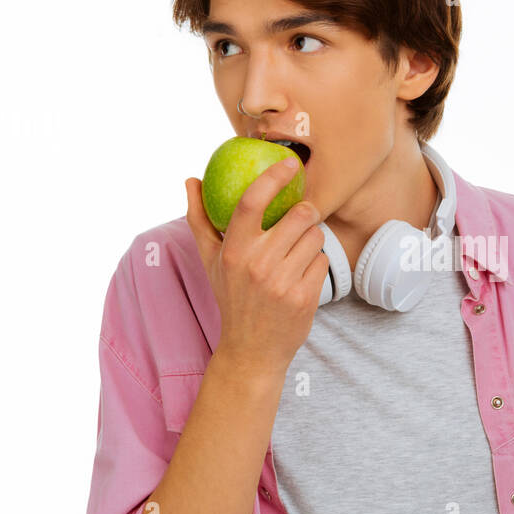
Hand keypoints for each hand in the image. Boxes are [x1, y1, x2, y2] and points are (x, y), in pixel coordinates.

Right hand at [184, 155, 329, 372]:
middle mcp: (257, 265)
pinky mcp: (304, 297)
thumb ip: (200, 219)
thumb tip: (191, 180)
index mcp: (233, 251)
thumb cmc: (231, 297)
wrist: (251, 350)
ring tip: (297, 252)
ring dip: (312, 239)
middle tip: (300, 219)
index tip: (288, 163)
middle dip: (305, 213)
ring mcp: (282, 282)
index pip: (251, 202)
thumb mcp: (211, 261)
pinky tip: (302, 274)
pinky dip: (316, 263)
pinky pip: (322, 261)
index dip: (272, 177)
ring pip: (315, 237)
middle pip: (299, 216)